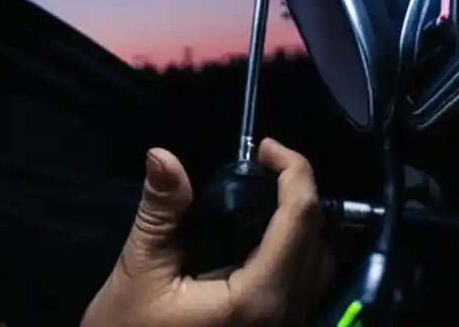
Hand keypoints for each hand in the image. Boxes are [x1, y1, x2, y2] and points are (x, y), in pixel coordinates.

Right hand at [82, 138, 332, 326]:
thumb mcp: (138, 272)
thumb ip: (161, 213)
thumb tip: (162, 155)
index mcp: (258, 299)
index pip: (300, 220)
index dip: (294, 172)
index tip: (266, 147)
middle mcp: (286, 318)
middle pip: (319, 240)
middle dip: (298, 194)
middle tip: (261, 168)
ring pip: (320, 268)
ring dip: (302, 227)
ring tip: (263, 199)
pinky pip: (305, 290)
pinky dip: (295, 255)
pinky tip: (259, 241)